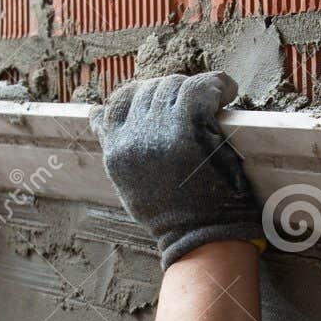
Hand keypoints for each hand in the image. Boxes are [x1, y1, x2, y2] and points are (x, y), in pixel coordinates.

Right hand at [88, 72, 260, 268]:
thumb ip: (113, 146)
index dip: (142, 96)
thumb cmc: (170, 214)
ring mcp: (159, 130)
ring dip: (193, 90)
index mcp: (115, 150)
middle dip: (170, 92)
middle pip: (148, 89)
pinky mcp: (188, 126)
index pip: (118, 102)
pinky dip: (218, 85)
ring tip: (210, 101)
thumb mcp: (127, 182)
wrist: (200, 235)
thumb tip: (94, 115)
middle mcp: (132, 136)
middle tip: (193, 104)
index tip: (162, 105)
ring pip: (173, 86)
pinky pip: (201, 86)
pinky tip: (226, 93)